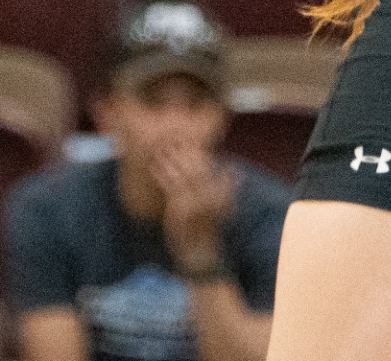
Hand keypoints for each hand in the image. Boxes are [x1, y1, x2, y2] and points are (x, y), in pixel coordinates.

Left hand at [152, 146, 236, 269]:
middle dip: (182, 151)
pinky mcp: (179, 208)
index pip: (206, 164)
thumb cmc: (209, 227)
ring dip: (170, 159)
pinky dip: (162, 175)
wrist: (201, 251)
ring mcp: (192, 200)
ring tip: (160, 149)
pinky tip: (154, 167)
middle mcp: (205, 193)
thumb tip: (235, 169)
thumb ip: (227, 186)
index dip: (196, 151)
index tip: (187, 140)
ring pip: (180, 173)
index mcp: (215, 191)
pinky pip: (169, 186)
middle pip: (192, 165)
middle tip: (171, 138)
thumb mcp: (223, 206)